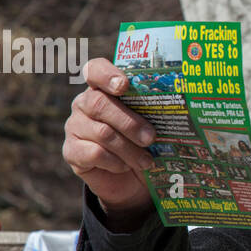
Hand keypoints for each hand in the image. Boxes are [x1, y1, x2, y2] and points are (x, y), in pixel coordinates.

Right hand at [63, 58, 156, 227]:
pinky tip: (125, 166)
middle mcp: (84, 104)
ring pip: (102, 132)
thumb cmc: (143, 145)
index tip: (124, 85)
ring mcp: (75, 127)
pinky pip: (94, 153)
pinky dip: (115, 162)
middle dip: (130, 123)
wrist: (130, 180)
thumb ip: (154, 112)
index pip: (95, 70)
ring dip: (129, 149)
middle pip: (100, 103)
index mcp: (103, 89)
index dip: (107, 75)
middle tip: (151, 138)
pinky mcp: (72, 151)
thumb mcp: (151, 126)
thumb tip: (178, 110)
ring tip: (146, 161)